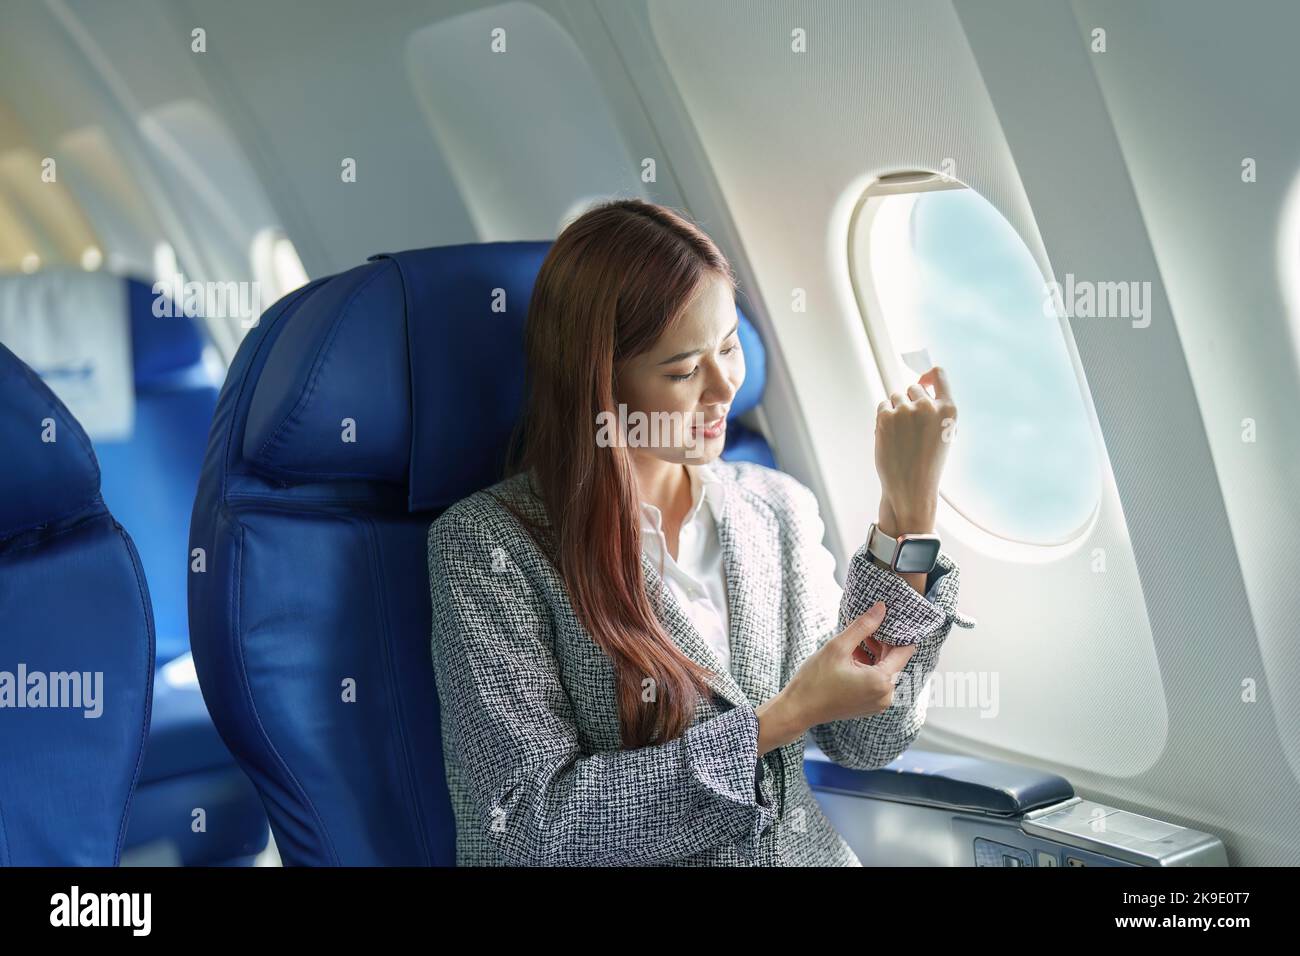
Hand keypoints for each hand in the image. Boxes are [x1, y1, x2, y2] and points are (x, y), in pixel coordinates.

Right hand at [781, 602, 917, 728]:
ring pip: (886, 670)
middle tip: (865, 628)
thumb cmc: (815, 680)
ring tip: (855, 643)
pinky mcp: (870, 706)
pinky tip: (852, 658)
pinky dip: (870, 668)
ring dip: (874, 654)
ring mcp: (878, 703)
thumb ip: (863, 626)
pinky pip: (878, 682)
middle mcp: (886, 695)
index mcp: (882, 681)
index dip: (898, 633)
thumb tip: (882, 608)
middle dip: (883, 643)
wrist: (799, 709)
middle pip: (895, 660)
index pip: (905, 650)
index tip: (887, 619)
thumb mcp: (838, 647)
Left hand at [875, 366, 956, 533]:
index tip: (923, 378)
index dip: (929, 374)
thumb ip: (935, 409)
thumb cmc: (927, 463)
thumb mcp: (943, 434)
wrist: (911, 487)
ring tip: (901, 435)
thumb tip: (919, 384)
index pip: (939, 375)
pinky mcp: (886, 416)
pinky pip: (883, 405)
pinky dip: (884, 418)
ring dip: (896, 410)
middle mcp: (928, 406)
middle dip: (910, 402)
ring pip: (896, 396)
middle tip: (910, 428)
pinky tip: (891, 436)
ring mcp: (906, 410)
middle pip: (913, 388)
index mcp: (948, 410)